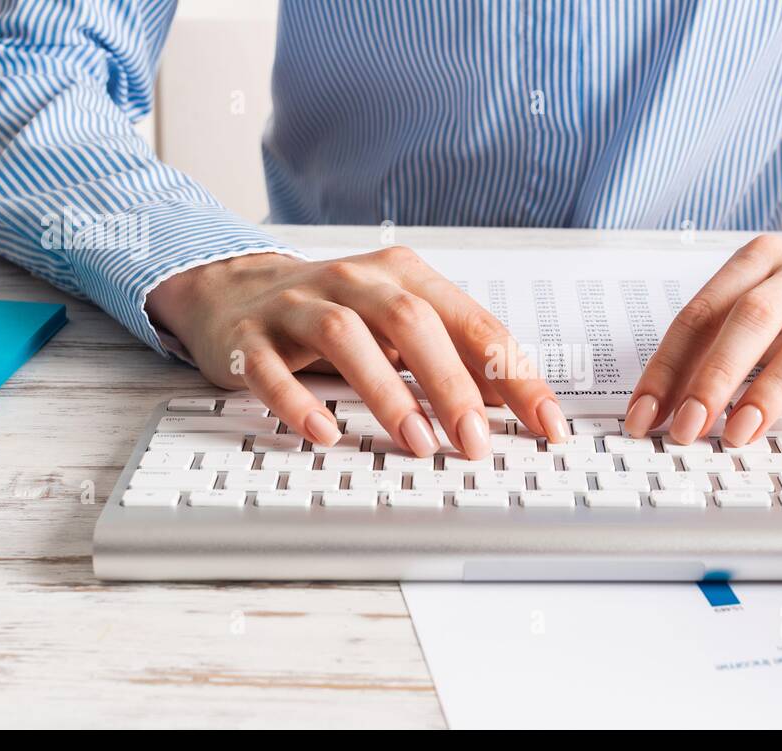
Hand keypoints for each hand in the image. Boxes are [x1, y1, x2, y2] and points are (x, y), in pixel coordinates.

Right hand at [144, 247, 567, 459]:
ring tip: (417, 443)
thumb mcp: (400, 325)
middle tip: (475, 441)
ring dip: (387, 393)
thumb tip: (514, 403)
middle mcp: (356, 282)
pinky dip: (299, 401)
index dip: (516, 375)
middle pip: (413, 323)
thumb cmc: (335, 313)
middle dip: (452, 384)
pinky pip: (273, 368)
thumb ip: (455, 355)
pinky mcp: (250, 337)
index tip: (547, 423)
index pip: (475, 324)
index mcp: (406, 277)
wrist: (234, 290)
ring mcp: (299, 305)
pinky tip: (324, 433)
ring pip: (347, 337)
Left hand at [623, 235, 781, 445]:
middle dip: (714, 375)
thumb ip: (722, 352)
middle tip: (689, 426)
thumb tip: (670, 410)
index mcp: (761, 261)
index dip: (669, 366)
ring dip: (772, 386)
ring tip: (744, 431)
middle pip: (753, 315)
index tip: (645, 415)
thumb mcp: (767, 320)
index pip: (702, 312)